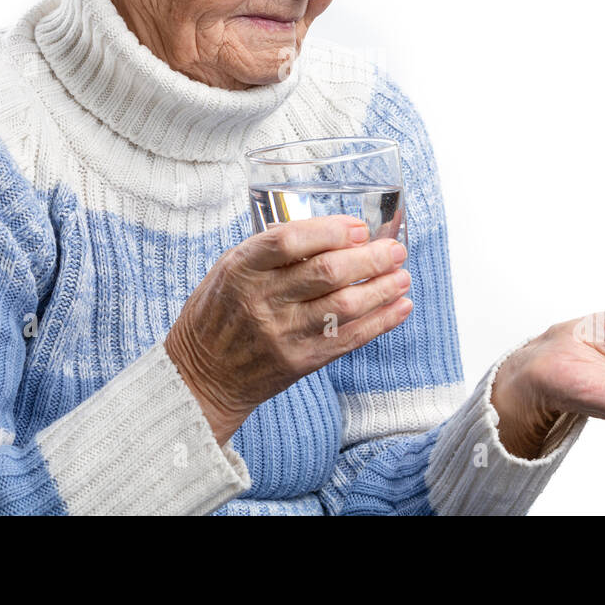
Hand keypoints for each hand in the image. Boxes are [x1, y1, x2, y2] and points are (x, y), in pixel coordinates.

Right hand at [165, 215, 412, 445]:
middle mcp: (261, 300)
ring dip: (382, 288)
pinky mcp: (299, 362)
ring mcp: (281, 334)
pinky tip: (400, 306)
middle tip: (395, 249)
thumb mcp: (229, 268)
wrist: (201, 376)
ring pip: (344, 306)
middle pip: (326, 272)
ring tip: (403, 275)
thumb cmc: (218, 313)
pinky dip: (380, 321)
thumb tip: (334, 231)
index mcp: (241, 269)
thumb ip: (273, 250)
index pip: (290, 241)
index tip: (359, 228)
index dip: (331, 230)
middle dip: (370, 258)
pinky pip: (348, 339)